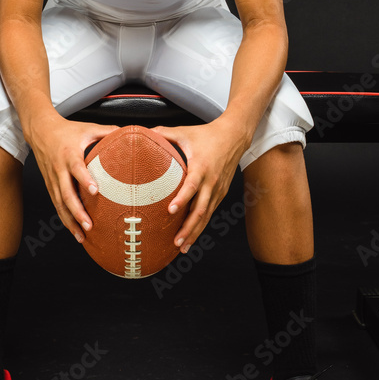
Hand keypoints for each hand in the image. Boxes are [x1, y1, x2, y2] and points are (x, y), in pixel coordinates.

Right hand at [28, 113, 118, 241]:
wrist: (40, 130)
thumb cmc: (66, 130)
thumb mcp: (87, 128)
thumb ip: (107, 132)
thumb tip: (128, 134)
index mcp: (69, 154)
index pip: (76, 168)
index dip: (85, 179)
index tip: (94, 192)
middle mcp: (59, 169)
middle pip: (65, 193)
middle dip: (77, 211)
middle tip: (89, 224)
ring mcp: (52, 179)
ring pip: (59, 203)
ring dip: (70, 220)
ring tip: (82, 235)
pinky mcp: (49, 186)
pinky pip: (57, 205)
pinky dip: (65, 219)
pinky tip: (74, 231)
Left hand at [151, 119, 246, 253]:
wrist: (234, 136)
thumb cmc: (208, 134)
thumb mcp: (185, 132)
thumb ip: (164, 134)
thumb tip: (144, 132)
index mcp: (201, 167)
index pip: (192, 186)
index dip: (182, 199)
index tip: (170, 210)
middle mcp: (211, 181)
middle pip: (201, 209)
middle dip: (188, 227)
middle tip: (176, 241)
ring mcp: (217, 190)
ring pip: (206, 216)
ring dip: (194, 232)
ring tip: (182, 246)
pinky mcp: (220, 193)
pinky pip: (209, 212)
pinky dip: (200, 226)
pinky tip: (191, 237)